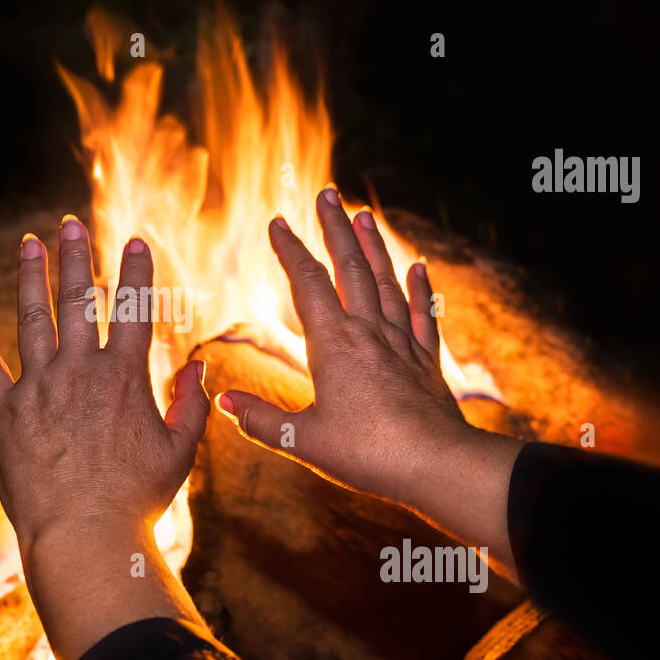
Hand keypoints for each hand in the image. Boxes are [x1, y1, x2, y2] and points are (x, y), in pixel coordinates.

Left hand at [0, 214, 210, 659]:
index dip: (136, 272)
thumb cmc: (138, 501)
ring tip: (29, 243)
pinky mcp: (6, 412)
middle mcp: (80, 371)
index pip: (133, 310)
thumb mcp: (180, 453)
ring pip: (33, 318)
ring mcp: (39, 388)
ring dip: (30, 276)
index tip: (136, 240)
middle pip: (78, 301)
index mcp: (125, 377)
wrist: (85, 535)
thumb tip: (198, 367)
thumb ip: (191, 406)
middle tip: (69, 226)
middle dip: (75, 259)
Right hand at [217, 188, 522, 564]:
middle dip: (335, 228)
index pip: (307, 284)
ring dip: (373, 247)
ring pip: (386, 282)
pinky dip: (419, 289)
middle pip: (350, 268)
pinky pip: (422, 316)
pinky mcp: (426, 363)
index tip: (276, 221)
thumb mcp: (302, 440)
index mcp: (334, 344)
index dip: (289, 250)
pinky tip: (418, 268)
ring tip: (364, 215)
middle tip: (326, 194)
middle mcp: (369, 332)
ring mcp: (401, 344)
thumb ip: (260, 420)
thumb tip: (223, 402)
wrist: (436, 465)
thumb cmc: (367, 453)